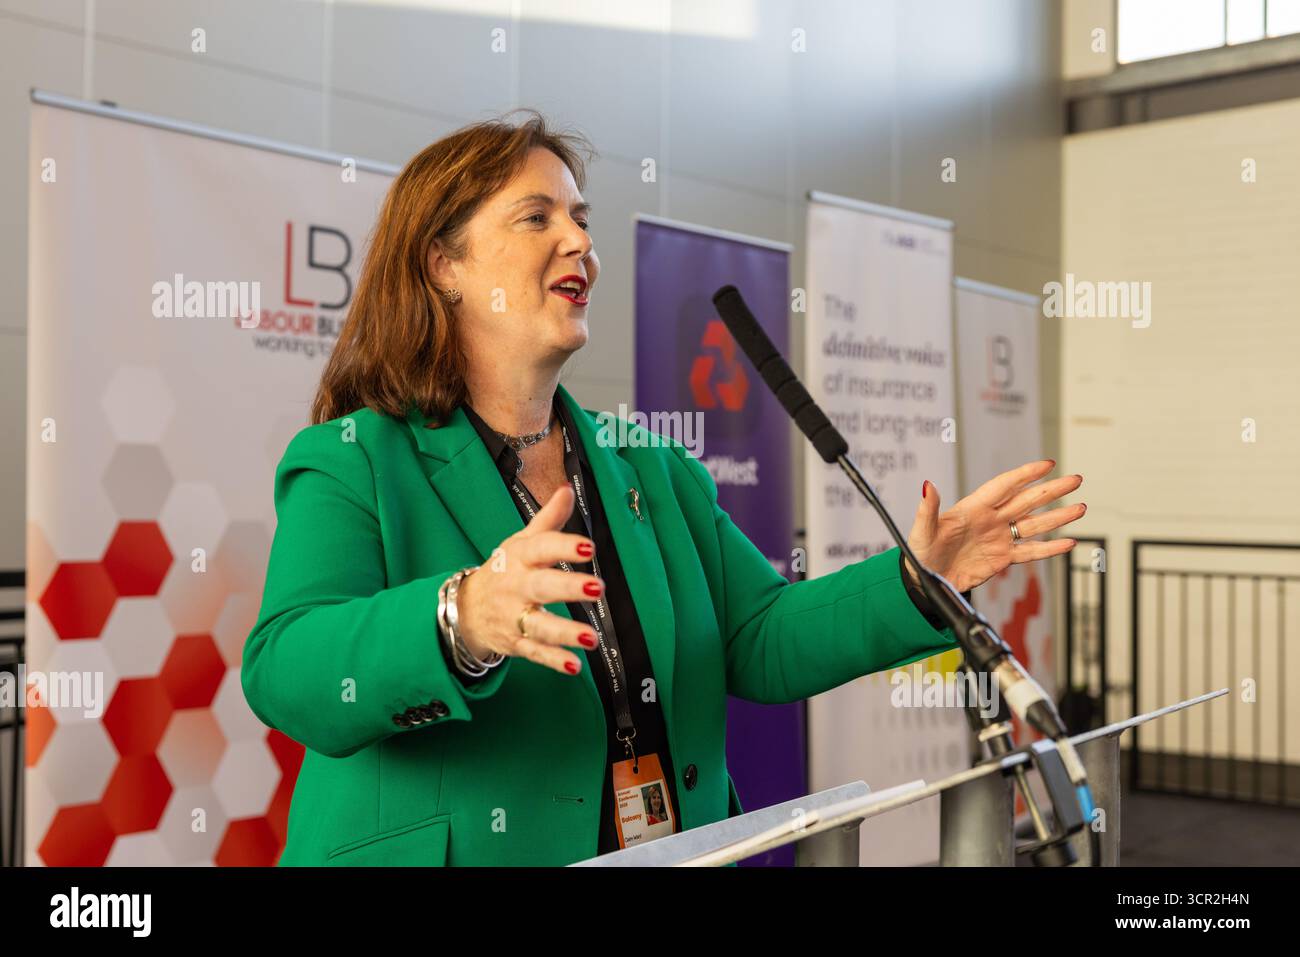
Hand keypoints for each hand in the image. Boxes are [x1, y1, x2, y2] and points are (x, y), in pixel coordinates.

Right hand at [454, 484, 600, 675]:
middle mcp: (517, 586)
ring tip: (591, 639)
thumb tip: (567, 488)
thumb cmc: (504, 570)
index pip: (542, 547)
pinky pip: (535, 653)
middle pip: (542, 586)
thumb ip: (549, 519)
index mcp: (520, 557)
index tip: (589, 547)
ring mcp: (514, 616)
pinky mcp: (516, 642)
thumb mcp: (521, 541)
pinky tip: (575, 666)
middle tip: (598, 588)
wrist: (465, 608)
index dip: (565, 546)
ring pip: (540, 625)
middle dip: (569, 588)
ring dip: (566, 633)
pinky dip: (554, 661)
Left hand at [904, 460, 1084, 592]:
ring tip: (1080, 507)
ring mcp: (998, 538)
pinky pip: (1029, 552)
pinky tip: (1068, 543)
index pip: (1004, 486)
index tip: (1048, 464)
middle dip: (1051, 490)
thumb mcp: (921, 530)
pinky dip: (1049, 549)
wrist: (924, 579)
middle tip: (1075, 479)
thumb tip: (927, 485)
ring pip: (1034, 524)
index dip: (1026, 474)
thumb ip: (927, 508)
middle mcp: (990, 520)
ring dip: (1057, 517)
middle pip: (1027, 501)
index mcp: (973, 508)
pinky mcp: (1001, 559)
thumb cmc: (920, 552)